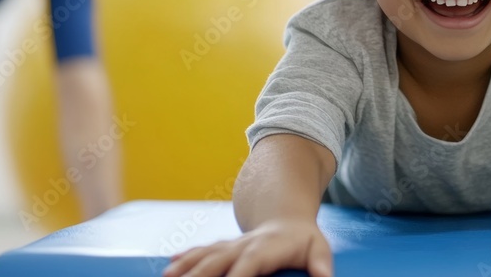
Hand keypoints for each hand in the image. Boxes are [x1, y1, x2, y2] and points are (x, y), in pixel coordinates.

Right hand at [162, 219, 331, 276]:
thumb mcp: (318, 249)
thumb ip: (320, 264)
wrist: (288, 218)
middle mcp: (243, 245)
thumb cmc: (304, 240)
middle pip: (216, 261)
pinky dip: (185, 259)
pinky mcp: (223, 247)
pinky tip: (170, 266)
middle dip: (199, 276)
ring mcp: (230, 245)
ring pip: (204, 256)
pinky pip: (201, 251)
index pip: (247, 265)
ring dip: (185, 267)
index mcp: (265, 247)